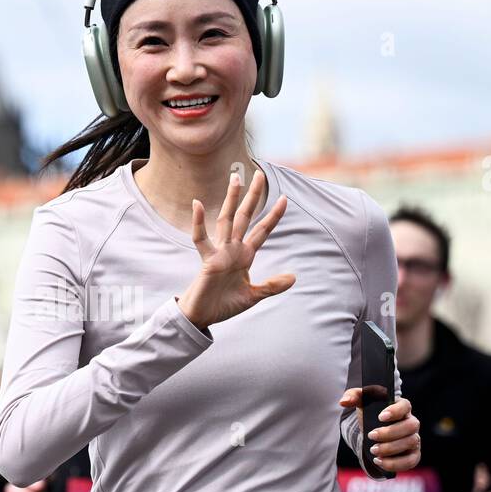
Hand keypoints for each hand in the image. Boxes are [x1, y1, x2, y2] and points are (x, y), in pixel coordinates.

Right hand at [177, 169, 295, 330]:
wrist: (203, 317)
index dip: (274, 216)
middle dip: (253, 197)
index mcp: (245, 255)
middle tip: (259, 174)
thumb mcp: (253, 295)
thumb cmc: (224, 305)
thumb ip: (272, 286)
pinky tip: (197, 204)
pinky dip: (198, 221)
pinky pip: (201, 238)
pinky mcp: (207, 260)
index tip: (285, 198)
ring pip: (226, 220)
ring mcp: (220, 252)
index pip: (262, 231)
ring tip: (234, 179)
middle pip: (244, 217)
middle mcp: (232, 249)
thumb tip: (294, 277)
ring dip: (231, 199)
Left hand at [338, 392, 420, 471]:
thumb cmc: (369, 414)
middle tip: (371, 436)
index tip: (380, 417)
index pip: (405, 406)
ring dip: (391, 448)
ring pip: (411, 442)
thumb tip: (343, 402)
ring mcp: (414, 439)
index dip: (395, 411)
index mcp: (401, 407)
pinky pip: (411, 461)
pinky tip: (379, 461)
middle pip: (411, 426)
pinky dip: (396, 463)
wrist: (371, 432)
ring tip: (373, 450)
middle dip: (390, 433)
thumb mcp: (361, 403)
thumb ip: (352, 396)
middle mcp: (411, 422)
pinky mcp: (413, 454)